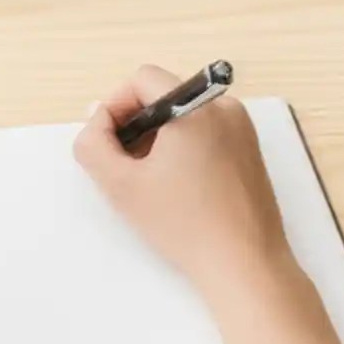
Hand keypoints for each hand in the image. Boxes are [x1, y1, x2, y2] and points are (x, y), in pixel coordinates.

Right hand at [73, 65, 296, 294]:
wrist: (244, 264)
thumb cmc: (187, 227)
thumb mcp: (120, 185)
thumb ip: (92, 144)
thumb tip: (96, 120)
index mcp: (195, 108)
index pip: (143, 79)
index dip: (115, 105)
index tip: (107, 139)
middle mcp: (224, 109)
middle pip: (165, 96)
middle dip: (136, 125)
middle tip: (124, 165)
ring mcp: (242, 129)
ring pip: (185, 116)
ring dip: (159, 139)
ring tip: (150, 180)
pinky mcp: (250, 150)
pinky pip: (207, 132)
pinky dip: (184, 149)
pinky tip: (176, 186)